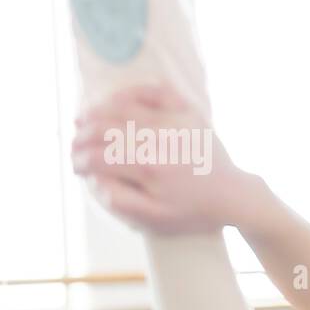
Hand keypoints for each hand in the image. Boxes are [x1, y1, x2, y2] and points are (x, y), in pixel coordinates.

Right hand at [71, 84, 252, 233]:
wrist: (234, 195)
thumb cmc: (193, 210)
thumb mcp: (155, 219)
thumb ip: (119, 201)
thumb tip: (93, 178)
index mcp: (150, 167)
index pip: (100, 156)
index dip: (81, 160)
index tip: (75, 165)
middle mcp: (160, 138)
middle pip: (106, 128)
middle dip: (83, 137)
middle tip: (74, 145)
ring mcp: (175, 120)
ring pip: (123, 107)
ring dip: (97, 112)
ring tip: (82, 121)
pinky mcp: (188, 111)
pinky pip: (154, 91)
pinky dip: (129, 92)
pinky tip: (113, 101)